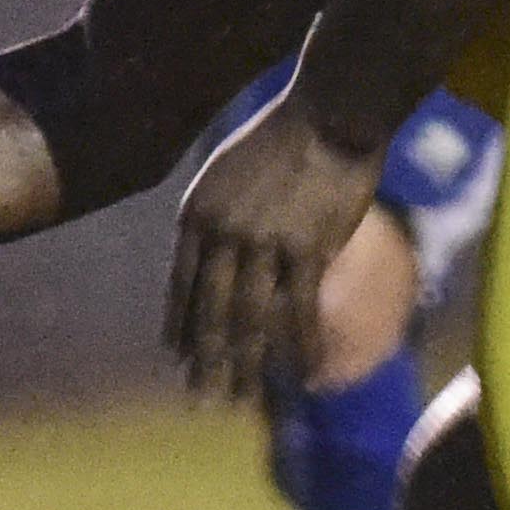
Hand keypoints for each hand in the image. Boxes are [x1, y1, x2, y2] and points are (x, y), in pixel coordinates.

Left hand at [164, 92, 380, 404]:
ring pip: (251, 319)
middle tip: (200, 401)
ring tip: (243, 399)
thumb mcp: (227, 171)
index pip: (181, 283)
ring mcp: (266, 241)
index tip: (178, 358)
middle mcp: (224, 231)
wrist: (332, 108)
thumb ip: (215, 216)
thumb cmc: (283, 135)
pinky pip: (300, 311)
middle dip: (205, 361)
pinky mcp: (310, 248)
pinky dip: (299, 347)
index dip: (180, 324)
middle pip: (210, 311)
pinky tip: (302, 375)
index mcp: (198, 211)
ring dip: (247, 366)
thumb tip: (209, 256)